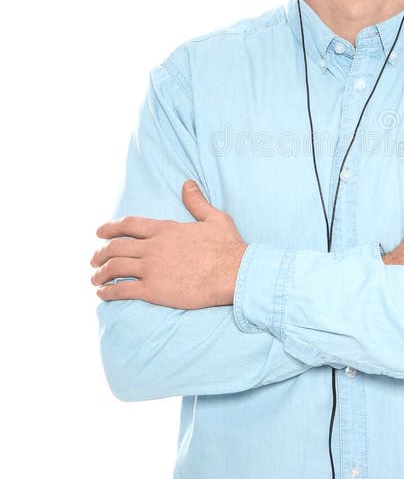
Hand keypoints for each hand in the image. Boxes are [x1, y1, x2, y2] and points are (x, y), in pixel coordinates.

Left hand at [91, 181, 247, 307]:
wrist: (235, 272)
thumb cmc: (228, 246)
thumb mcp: (214, 218)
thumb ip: (196, 201)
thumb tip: (188, 184)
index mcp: (165, 229)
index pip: (128, 225)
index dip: (110, 228)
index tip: (99, 232)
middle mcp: (154, 246)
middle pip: (116, 246)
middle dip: (100, 252)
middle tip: (94, 259)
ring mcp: (152, 268)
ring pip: (114, 267)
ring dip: (100, 273)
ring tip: (95, 278)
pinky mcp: (154, 290)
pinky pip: (123, 289)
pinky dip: (108, 291)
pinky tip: (103, 294)